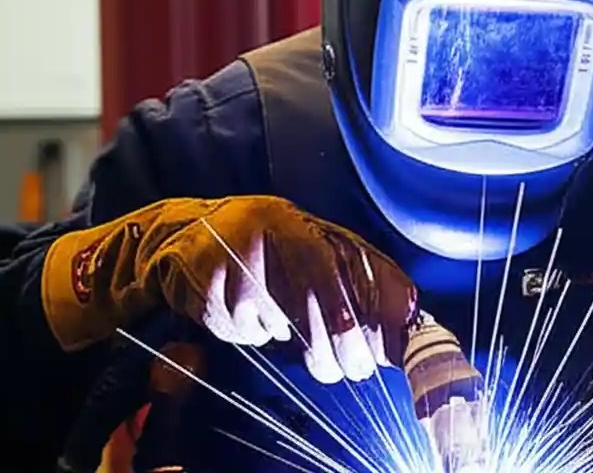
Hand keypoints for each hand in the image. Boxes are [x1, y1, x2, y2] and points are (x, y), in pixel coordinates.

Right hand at [43, 196, 417, 384]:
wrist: (182, 234)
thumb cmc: (265, 249)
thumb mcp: (315, 248)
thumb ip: (362, 274)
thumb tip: (411, 310)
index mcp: (303, 222)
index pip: (342, 271)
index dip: (359, 318)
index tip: (373, 354)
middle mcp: (269, 228)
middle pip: (312, 303)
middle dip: (332, 347)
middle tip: (341, 369)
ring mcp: (233, 255)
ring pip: (274, 323)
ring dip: (280, 335)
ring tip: (274, 317)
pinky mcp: (202, 282)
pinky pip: (238, 329)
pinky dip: (245, 333)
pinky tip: (240, 312)